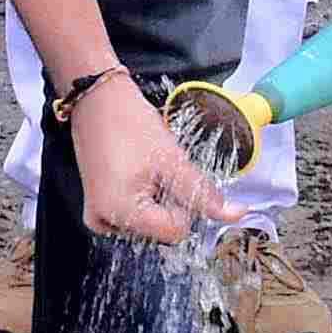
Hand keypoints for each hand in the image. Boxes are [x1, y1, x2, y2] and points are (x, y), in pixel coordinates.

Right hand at [66, 70, 225, 246]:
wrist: (97, 101)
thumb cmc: (129, 124)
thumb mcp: (172, 160)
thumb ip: (204, 192)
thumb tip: (235, 214)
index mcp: (122, 213)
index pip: (176, 231)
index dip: (185, 205)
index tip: (173, 176)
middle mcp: (105, 221)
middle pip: (161, 230)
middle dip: (169, 203)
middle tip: (156, 170)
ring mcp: (98, 216)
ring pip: (149, 224)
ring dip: (155, 201)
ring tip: (143, 169)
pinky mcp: (96, 208)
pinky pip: (131, 217)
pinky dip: (140, 201)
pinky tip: (134, 177)